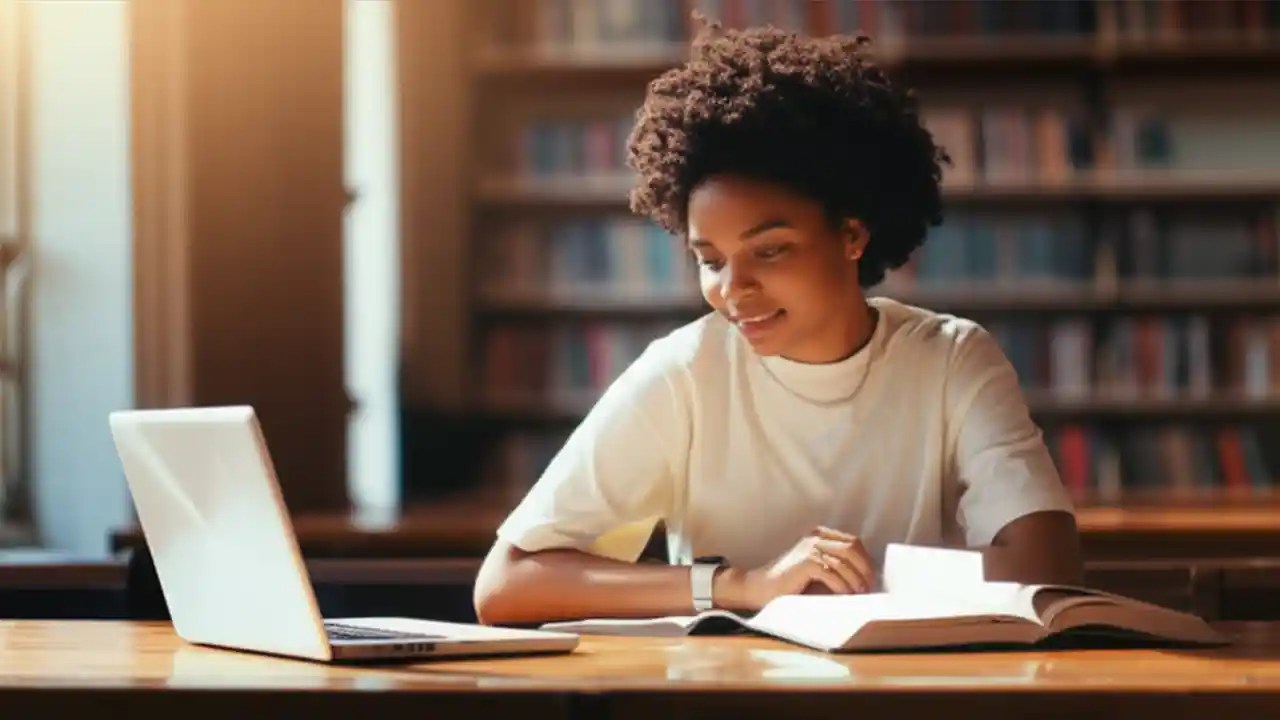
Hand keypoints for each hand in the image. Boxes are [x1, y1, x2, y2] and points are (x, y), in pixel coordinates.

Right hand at [730, 527, 875, 610]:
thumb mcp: (818, 569)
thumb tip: (866, 578)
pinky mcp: (805, 563)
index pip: (853, 542)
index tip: (871, 578)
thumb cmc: (792, 583)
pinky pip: (832, 572)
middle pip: (852, 548)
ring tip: (858, 594)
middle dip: (864, 569)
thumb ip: (838, 566)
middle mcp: (816, 537)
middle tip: (868, 587)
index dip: (866, 560)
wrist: (761, 588)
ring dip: (855, 580)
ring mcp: (809, 548)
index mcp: (820, 535)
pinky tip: (844, 595)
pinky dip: (842, 585)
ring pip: (844, 561)